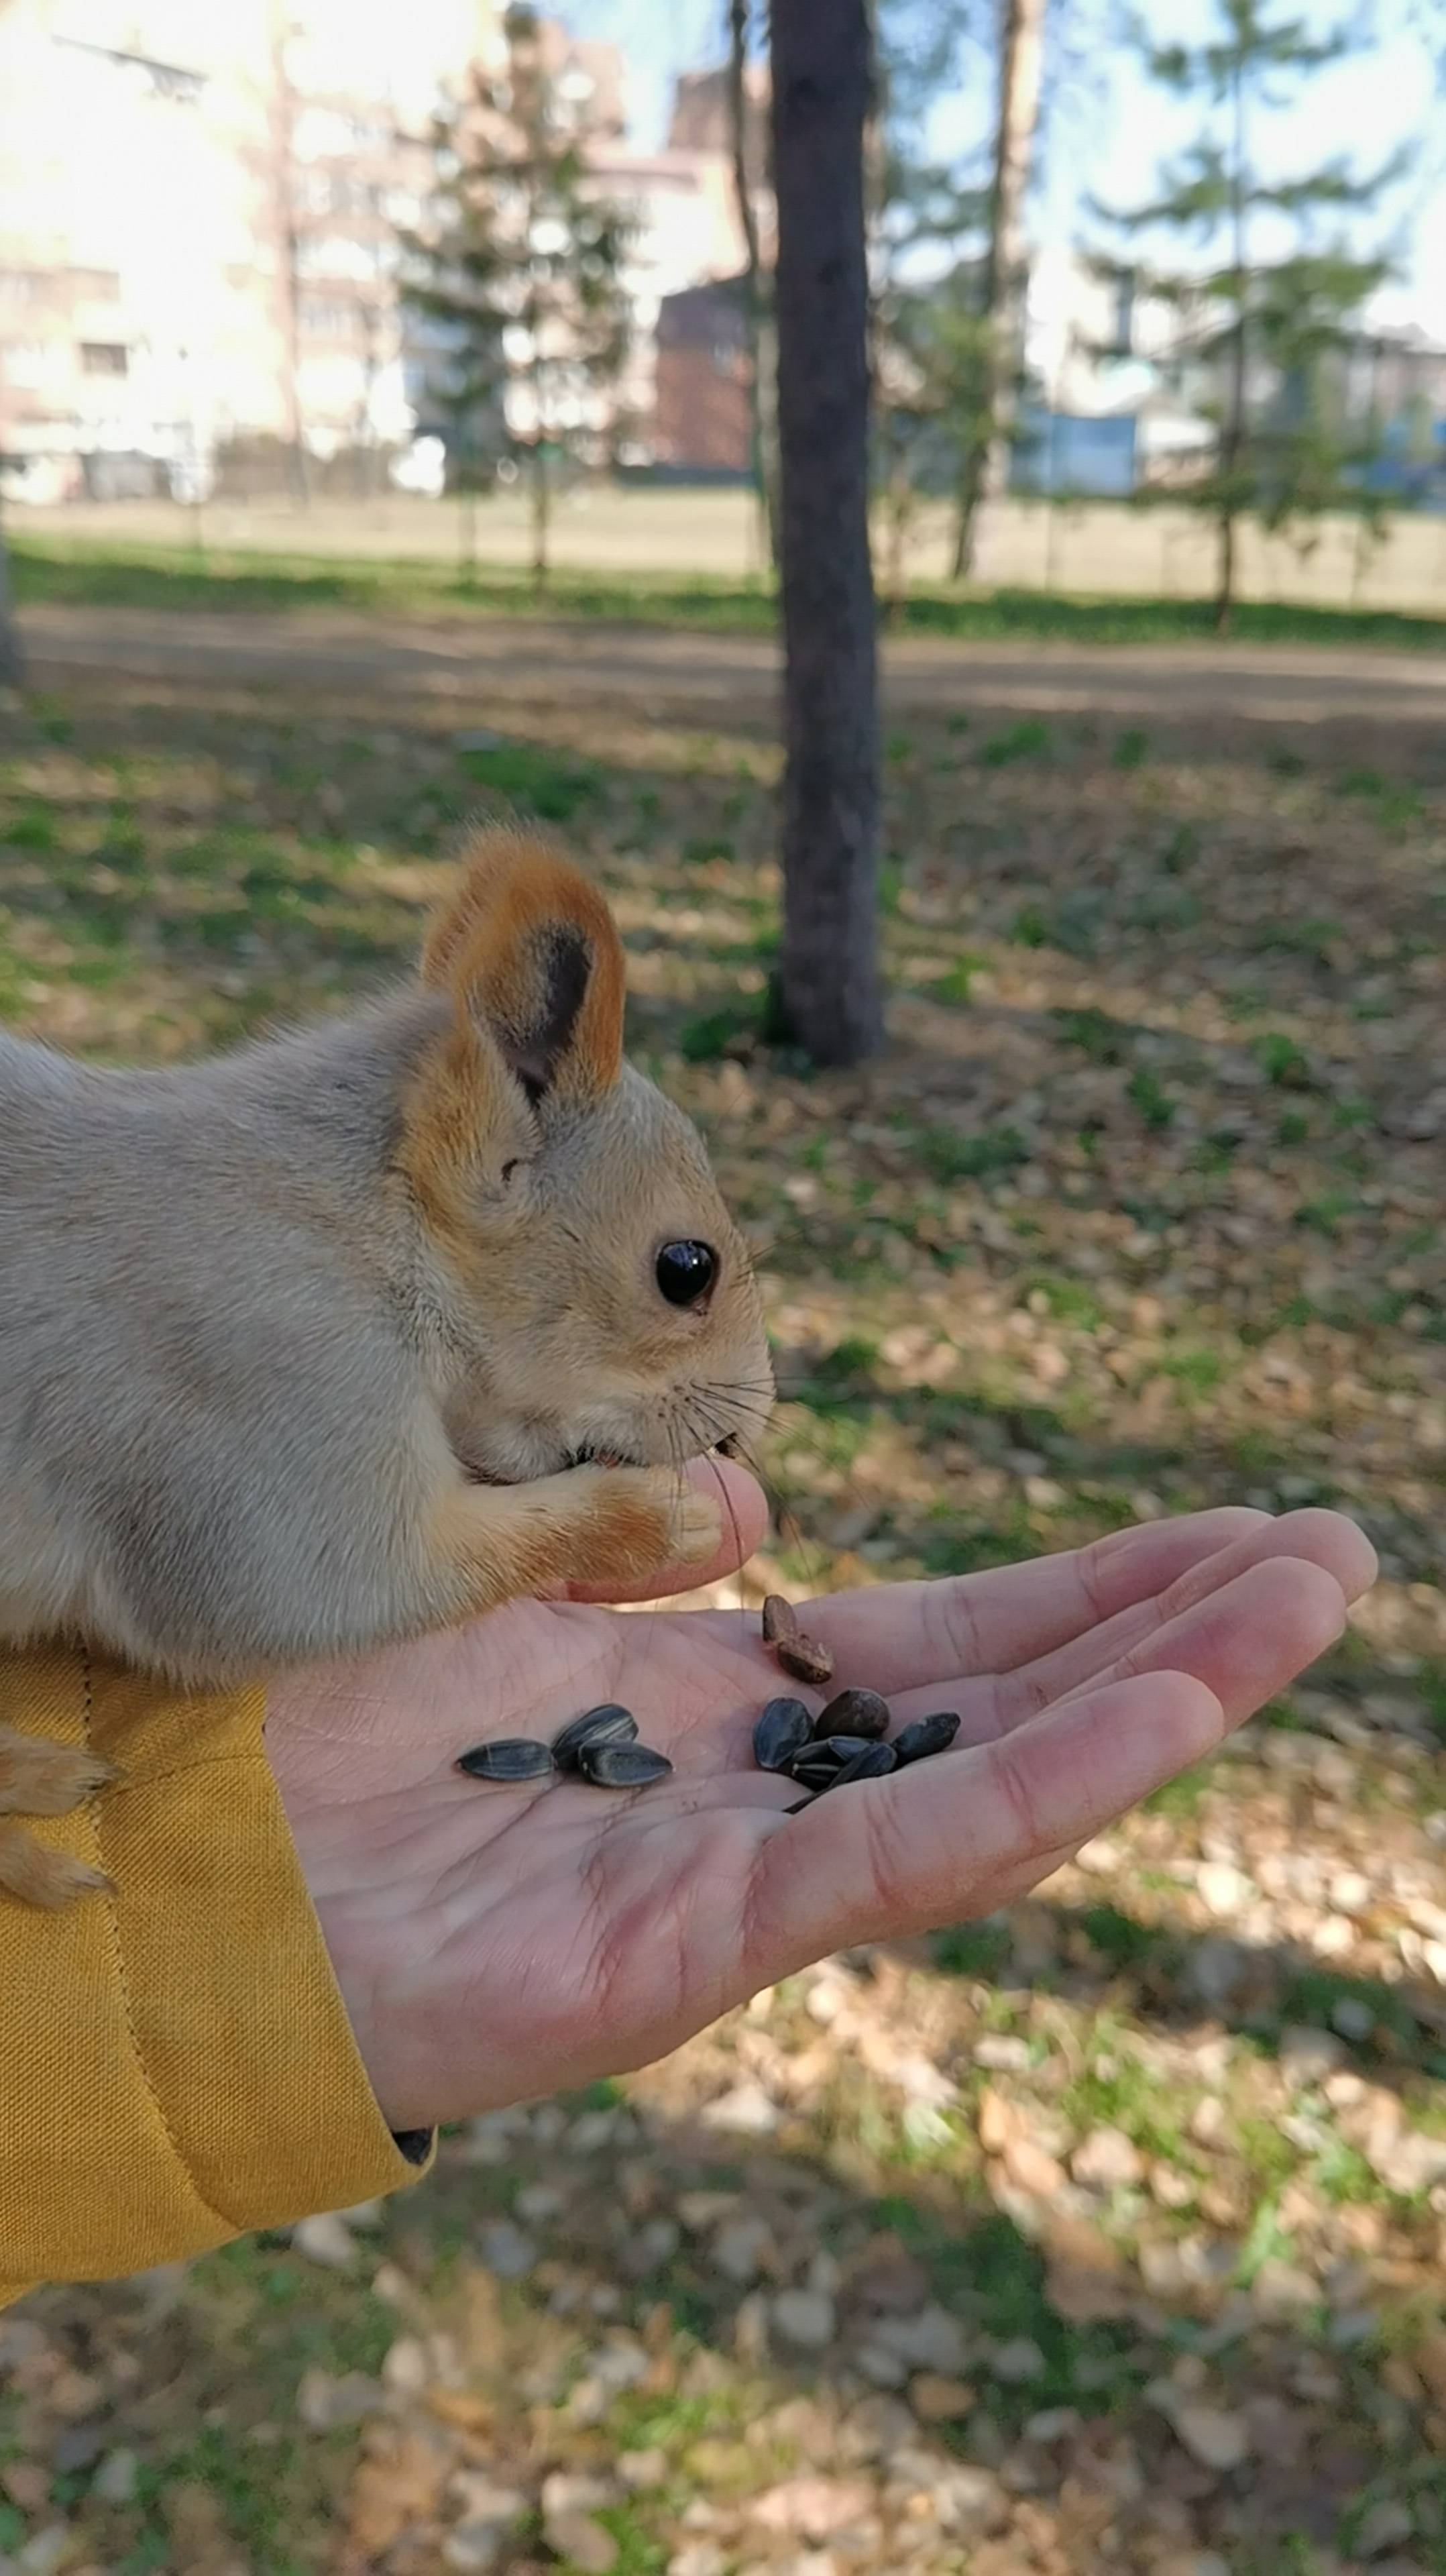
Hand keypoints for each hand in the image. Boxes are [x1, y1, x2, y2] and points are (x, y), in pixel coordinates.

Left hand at [266, 1482, 1374, 2130]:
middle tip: (1330, 1552)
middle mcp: (770, 1797)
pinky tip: (1167, 1706)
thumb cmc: (343, 1736)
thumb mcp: (516, 1594)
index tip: (1228, 1530)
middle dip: (1174, 1627)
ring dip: (1159, 1689)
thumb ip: (641, 1549)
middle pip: (1014, 1702)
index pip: (957, 1648)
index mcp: (732, 1713)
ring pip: (998, 1777)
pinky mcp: (709, 1946)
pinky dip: (1044, 1781)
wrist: (212, 1874)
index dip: (1096, 1592)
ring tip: (1304, 1606)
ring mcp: (754, 1878)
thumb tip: (757, 1500)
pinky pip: (905, 1854)